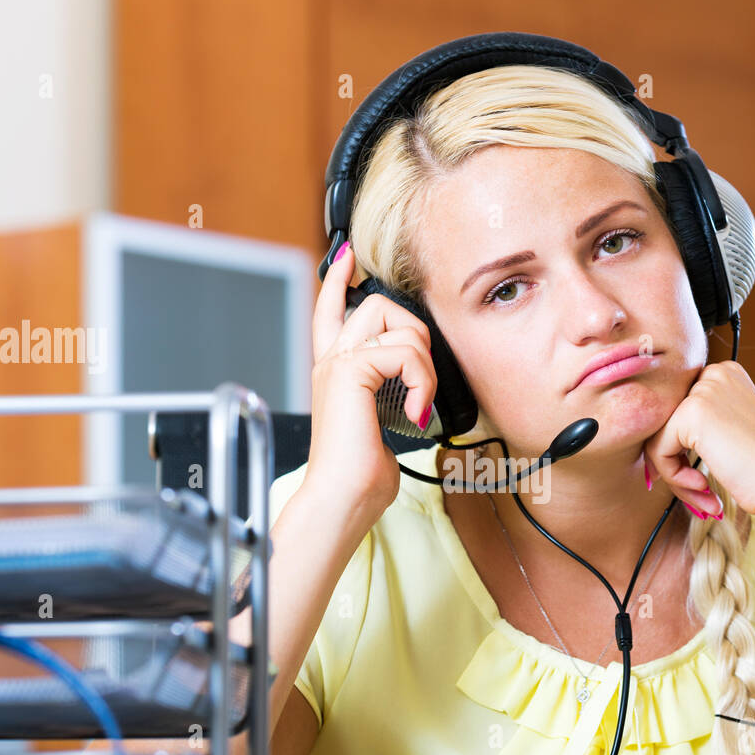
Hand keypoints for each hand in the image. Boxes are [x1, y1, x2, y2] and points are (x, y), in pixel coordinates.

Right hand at [305, 242, 438, 523]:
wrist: (342, 499)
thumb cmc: (360, 478)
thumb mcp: (383, 430)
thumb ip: (394, 403)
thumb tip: (417, 405)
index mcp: (335, 372)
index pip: (331, 311)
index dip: (340, 279)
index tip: (349, 255)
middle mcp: (331, 361)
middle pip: (378, 305)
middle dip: (415, 334)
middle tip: (420, 383)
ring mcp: (337, 363)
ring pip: (395, 322)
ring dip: (423, 363)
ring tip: (418, 403)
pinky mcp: (349, 370)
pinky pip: (404, 353)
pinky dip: (422, 382)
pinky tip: (415, 413)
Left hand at [641, 360, 754, 521]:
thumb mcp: (729, 434)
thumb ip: (697, 427)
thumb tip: (651, 442)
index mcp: (726, 374)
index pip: (678, 411)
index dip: (680, 449)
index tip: (696, 478)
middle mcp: (715, 373)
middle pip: (665, 422)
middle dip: (675, 464)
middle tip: (700, 493)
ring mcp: (703, 390)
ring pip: (658, 438)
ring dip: (675, 475)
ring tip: (703, 494)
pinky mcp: (691, 412)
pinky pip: (658, 450)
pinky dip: (674, 477)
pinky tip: (704, 487)